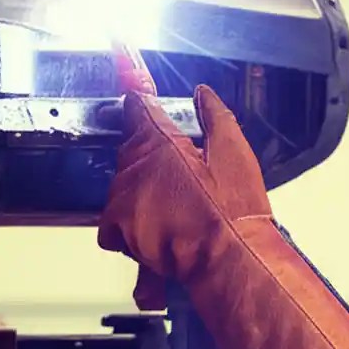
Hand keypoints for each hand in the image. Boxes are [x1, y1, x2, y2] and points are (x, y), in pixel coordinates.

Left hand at [97, 86, 271, 294]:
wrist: (231, 260)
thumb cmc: (235, 213)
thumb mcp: (235, 152)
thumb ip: (215, 116)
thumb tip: (204, 96)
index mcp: (162, 144)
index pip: (138, 109)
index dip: (138, 99)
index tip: (134, 88)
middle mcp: (136, 169)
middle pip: (132, 151)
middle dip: (153, 159)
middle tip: (183, 178)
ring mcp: (124, 202)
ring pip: (123, 187)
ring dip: (142, 193)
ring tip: (175, 209)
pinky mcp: (120, 232)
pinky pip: (113, 223)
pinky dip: (128, 225)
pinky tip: (156, 229)